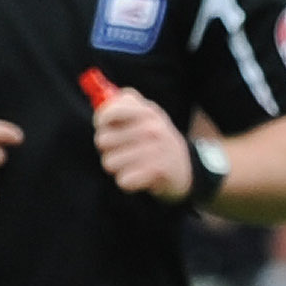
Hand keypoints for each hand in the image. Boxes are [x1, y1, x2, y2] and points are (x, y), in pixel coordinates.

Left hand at [90, 85, 193, 201]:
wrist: (185, 169)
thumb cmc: (156, 139)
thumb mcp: (146, 116)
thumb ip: (123, 106)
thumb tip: (100, 104)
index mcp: (146, 111)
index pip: (110, 111)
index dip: (101, 120)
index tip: (105, 126)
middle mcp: (151, 128)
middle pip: (102, 140)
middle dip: (107, 148)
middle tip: (121, 150)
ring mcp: (155, 150)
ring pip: (109, 162)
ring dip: (116, 167)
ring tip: (130, 164)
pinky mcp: (156, 172)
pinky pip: (123, 180)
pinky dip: (127, 181)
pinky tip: (138, 176)